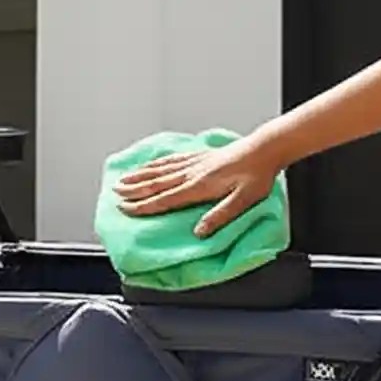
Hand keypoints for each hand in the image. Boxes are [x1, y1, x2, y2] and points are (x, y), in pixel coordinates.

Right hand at [113, 136, 281, 237]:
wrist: (265, 148)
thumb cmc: (257, 175)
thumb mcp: (243, 200)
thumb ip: (220, 216)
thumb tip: (200, 231)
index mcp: (200, 186)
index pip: (165, 198)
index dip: (143, 205)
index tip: (126, 209)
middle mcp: (193, 173)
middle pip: (157, 183)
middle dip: (134, 190)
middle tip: (115, 194)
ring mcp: (195, 162)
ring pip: (161, 170)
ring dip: (140, 175)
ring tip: (124, 179)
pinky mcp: (201, 155)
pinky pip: (172, 159)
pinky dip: (157, 162)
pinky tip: (151, 163)